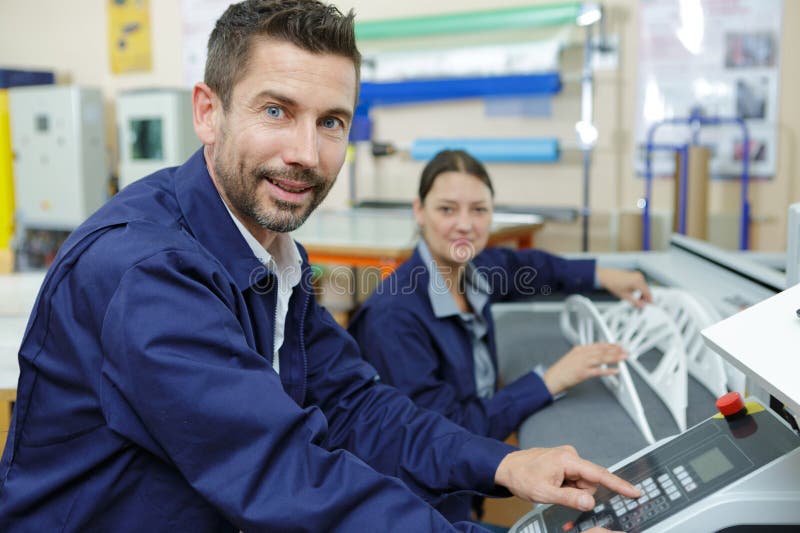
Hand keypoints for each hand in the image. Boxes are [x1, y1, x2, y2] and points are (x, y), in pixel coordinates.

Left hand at [494, 446, 639, 513]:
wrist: (506, 467)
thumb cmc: (521, 476)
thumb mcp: (544, 493)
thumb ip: (570, 498)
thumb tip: (591, 501)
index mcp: (567, 460)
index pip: (599, 474)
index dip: (618, 484)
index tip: (634, 492)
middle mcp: (570, 455)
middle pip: (590, 482)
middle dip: (579, 493)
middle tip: (558, 494)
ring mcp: (567, 458)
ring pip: (582, 482)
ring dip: (571, 490)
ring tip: (552, 488)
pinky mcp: (564, 462)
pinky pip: (574, 479)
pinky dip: (567, 486)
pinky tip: (553, 485)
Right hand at [542, 343, 626, 395]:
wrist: (552, 378)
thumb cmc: (561, 370)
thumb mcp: (572, 357)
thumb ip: (584, 355)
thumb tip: (596, 355)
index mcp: (579, 349)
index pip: (598, 345)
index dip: (610, 345)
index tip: (618, 346)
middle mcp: (582, 354)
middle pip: (601, 351)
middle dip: (615, 350)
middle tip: (625, 351)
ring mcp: (582, 363)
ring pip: (601, 358)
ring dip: (614, 358)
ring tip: (623, 358)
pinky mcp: (582, 373)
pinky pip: (598, 371)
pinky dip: (607, 370)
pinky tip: (615, 370)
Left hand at [596, 267, 651, 307]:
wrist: (605, 276)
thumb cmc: (612, 283)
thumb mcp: (625, 296)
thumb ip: (635, 302)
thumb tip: (642, 306)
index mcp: (638, 281)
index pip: (648, 292)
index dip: (649, 300)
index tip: (649, 305)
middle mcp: (639, 277)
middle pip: (646, 289)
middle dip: (644, 297)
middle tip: (641, 304)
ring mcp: (636, 274)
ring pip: (643, 286)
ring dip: (641, 292)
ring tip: (635, 299)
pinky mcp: (633, 274)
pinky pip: (639, 282)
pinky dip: (638, 288)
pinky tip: (632, 293)